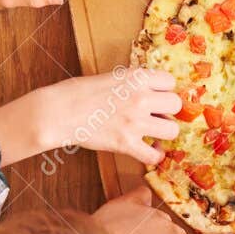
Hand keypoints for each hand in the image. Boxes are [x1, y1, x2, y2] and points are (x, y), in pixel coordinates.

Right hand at [0, 69, 183, 166]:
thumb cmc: (78, 92)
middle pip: (176, 105)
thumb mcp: (111, 77)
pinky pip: (154, 156)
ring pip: (172, 130)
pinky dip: (154, 156)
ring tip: (153, 133)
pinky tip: (148, 151)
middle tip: (155, 115)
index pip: (170, 81)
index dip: (164, 90)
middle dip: (168, 111)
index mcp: (136, 77)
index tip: (157, 96)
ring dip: (164, 133)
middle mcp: (140, 98)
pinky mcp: (126, 143)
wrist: (58, 112)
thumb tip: (151, 94)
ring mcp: (135, 122)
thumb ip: (133, 83)